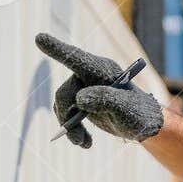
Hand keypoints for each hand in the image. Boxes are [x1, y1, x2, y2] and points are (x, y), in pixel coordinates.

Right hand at [35, 33, 163, 147]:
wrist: (143, 124)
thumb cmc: (139, 113)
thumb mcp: (127, 109)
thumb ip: (106, 100)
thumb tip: (80, 99)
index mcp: (102, 70)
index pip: (77, 59)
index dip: (58, 50)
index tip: (39, 38)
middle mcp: (89, 75)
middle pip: (66, 93)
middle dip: (68, 117)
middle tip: (78, 139)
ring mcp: (83, 87)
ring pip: (63, 105)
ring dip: (70, 126)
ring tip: (83, 143)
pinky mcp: (80, 101)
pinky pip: (66, 113)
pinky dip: (73, 129)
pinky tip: (85, 142)